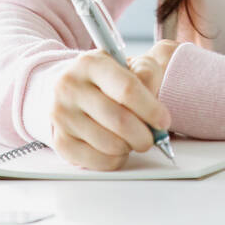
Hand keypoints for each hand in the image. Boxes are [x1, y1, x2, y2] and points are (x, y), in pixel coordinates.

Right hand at [50, 40, 177, 170]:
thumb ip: (146, 75)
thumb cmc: (102, 78)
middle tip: (152, 136)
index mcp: (90, 63)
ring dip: (130, 146)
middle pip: (120, 121)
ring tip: (131, 137)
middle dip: (144, 135)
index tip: (163, 120)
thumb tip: (156, 109)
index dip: (151, 109)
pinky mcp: (60, 142)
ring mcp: (62, 116)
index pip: (127, 89)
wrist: (63, 88)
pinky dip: (116, 159)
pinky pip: (99, 162)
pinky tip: (116, 147)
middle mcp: (70, 88)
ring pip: (111, 145)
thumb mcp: (125, 64)